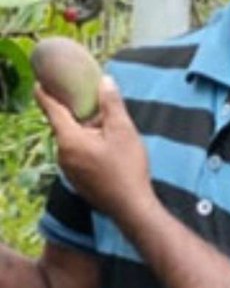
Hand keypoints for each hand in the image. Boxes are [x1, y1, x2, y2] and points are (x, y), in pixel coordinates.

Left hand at [35, 75, 155, 222]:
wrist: (130, 206)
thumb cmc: (127, 167)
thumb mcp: (123, 130)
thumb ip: (112, 104)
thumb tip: (104, 81)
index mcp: (69, 139)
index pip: (52, 110)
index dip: (45, 93)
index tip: (41, 81)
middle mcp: (62, 154)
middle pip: (63, 124)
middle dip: (74, 111)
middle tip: (89, 98)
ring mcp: (68, 168)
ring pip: (72, 140)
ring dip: (84, 129)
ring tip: (105, 124)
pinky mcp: (76, 178)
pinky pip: (76, 153)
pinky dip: (86, 143)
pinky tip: (106, 146)